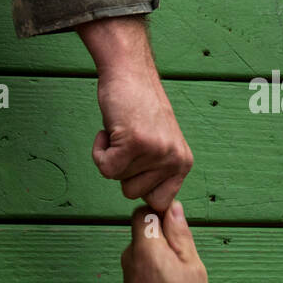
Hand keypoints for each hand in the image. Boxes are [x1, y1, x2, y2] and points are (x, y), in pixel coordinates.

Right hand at [79, 16, 193, 210]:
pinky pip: (104, 168)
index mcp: (184, 162)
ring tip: (122, 131)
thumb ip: (159, 171)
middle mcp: (175, 159)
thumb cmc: (139, 106)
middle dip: (124, 171)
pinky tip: (110, 129)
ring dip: (111, 157)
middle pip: (135, 194)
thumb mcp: (161, 143)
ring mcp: (156, 152)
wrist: (129, 72)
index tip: (135, 168)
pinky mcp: (135, 144)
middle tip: (129, 140)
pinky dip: (98, 150)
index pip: (161, 203)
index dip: (141, 188)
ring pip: (117, 180)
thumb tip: (154, 210)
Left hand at [120, 201, 210, 282]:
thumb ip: (180, 235)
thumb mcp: (192, 266)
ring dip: (160, 255)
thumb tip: (173, 208)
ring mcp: (127, 275)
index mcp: (144, 248)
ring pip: (143, 251)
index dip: (161, 214)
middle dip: (163, 236)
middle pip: (143, 231)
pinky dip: (155, 270)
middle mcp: (129, 259)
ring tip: (178, 276)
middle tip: (184, 257)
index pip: (143, 213)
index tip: (177, 227)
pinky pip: (141, 267)